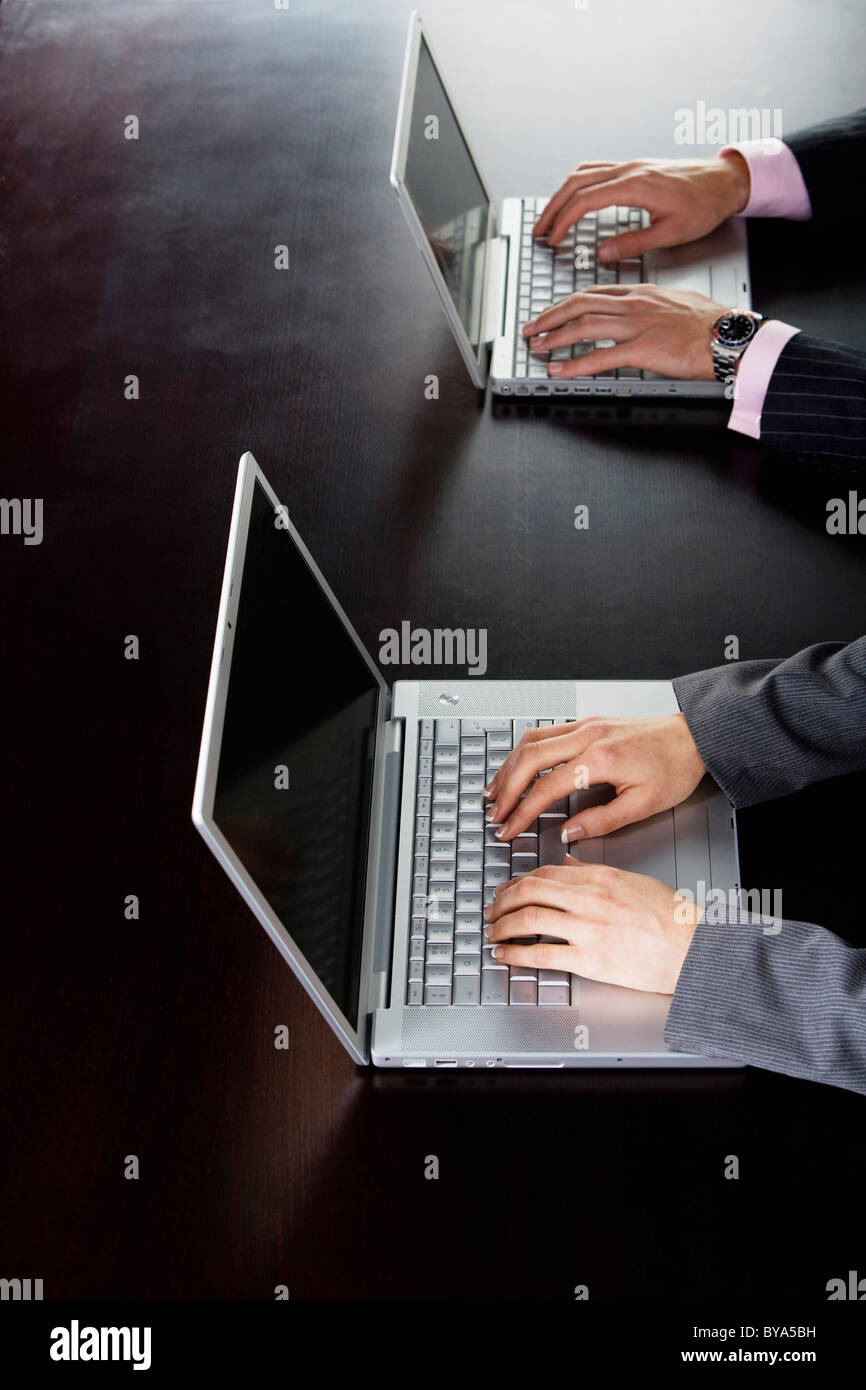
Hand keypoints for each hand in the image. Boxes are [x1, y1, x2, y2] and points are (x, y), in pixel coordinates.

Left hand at [484, 859, 701, 993]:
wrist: (694, 947)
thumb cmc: (673, 917)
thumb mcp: (633, 881)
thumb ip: (596, 872)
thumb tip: (569, 865)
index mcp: (600, 877)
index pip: (546, 873)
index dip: (518, 881)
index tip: (508, 889)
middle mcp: (589, 899)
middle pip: (529, 891)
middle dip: (502, 901)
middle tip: (493, 910)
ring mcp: (588, 929)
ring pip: (528, 919)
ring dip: (502, 926)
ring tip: (493, 933)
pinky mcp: (590, 960)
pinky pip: (541, 955)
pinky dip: (515, 954)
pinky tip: (505, 955)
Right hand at [485, 713, 705, 844]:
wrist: (694, 737)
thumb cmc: (675, 768)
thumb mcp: (644, 805)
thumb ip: (602, 821)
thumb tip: (569, 832)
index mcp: (600, 759)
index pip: (547, 788)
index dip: (523, 812)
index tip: (510, 828)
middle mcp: (588, 736)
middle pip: (529, 759)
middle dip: (506, 789)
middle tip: (494, 812)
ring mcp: (585, 726)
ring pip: (531, 741)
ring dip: (508, 767)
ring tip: (495, 791)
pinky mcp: (588, 723)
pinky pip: (544, 733)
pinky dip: (524, 751)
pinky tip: (518, 766)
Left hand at [522, 284, 728, 380]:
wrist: (730, 336)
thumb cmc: (712, 323)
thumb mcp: (678, 303)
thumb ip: (656, 306)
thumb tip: (646, 313)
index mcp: (643, 293)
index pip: (595, 292)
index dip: (567, 303)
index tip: (552, 312)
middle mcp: (635, 304)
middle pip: (581, 303)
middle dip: (551, 315)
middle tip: (533, 328)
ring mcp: (638, 326)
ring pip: (585, 325)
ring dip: (556, 337)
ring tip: (539, 347)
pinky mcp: (643, 349)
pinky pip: (601, 356)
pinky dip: (576, 364)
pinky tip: (560, 369)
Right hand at [533, 153, 750, 257]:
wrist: (725, 181)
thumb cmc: (705, 205)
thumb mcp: (670, 234)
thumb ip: (633, 244)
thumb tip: (602, 253)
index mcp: (636, 186)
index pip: (585, 201)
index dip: (564, 221)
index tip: (552, 239)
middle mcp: (630, 170)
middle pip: (576, 182)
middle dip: (553, 207)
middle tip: (540, 229)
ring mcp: (632, 165)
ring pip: (584, 172)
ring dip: (563, 193)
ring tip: (552, 216)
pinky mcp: (636, 167)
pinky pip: (597, 170)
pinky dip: (579, 184)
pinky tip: (576, 198)